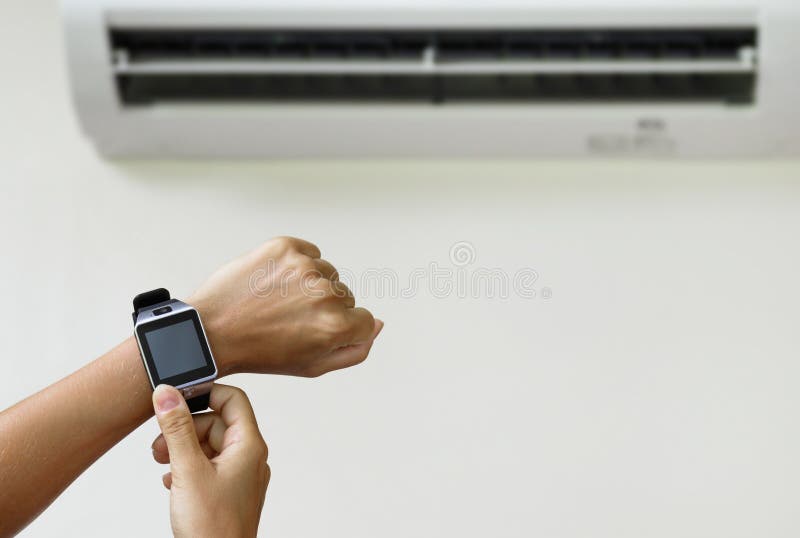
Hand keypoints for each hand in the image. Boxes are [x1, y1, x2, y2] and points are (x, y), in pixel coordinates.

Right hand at [151, 384, 268, 537]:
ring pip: (209, 446)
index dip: (206, 393)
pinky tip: (171, 480)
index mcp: (248, 446)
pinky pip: (207, 467)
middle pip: (216, 423)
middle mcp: (249, 458)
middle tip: (160, 441)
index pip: (233, 399)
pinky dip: (188, 467)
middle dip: (185, 427)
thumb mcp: (188, 470)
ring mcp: (239, 477)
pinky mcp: (227, 493)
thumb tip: (168, 394)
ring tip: (161, 461)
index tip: (178, 397)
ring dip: (182, 448)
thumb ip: (177, 429)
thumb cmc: (213, 529)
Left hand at [189, 237, 383, 377]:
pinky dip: (297, 264)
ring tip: (279, 301)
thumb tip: (378, 324)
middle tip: (289, 319)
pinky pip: (310, 252)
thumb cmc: (258, 352)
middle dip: (324, 307)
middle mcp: (324, 294)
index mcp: (335, 327)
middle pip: (346, 296)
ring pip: (327, 273)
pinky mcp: (285, 247)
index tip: (314, 331)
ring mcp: (304, 267)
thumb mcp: (312, 366)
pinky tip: (275, 283)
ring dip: (310, 284)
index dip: (340, 329)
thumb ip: (354, 350)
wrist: (211, 330)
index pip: (364, 320)